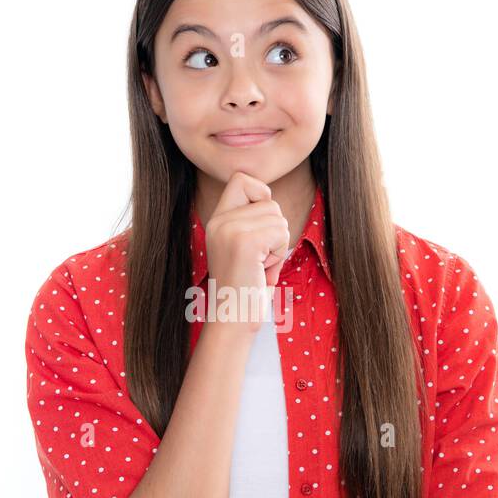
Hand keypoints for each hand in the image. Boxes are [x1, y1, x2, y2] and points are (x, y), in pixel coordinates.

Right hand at [205, 172, 290, 301]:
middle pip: (269, 201)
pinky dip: (280, 253)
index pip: (241, 179)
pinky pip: (281, 233)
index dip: (260, 194)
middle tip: (259, 257)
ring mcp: (230, 230)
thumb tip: (268, 197)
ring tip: (260, 264)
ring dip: (278, 244)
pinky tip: (263, 269)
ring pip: (278, 218)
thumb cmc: (245, 286)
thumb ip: (251, 220)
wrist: (233, 318)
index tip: (260, 223)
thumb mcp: (244, 245)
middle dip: (275, 230)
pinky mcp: (245, 242)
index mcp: (216, 220)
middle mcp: (218, 221)